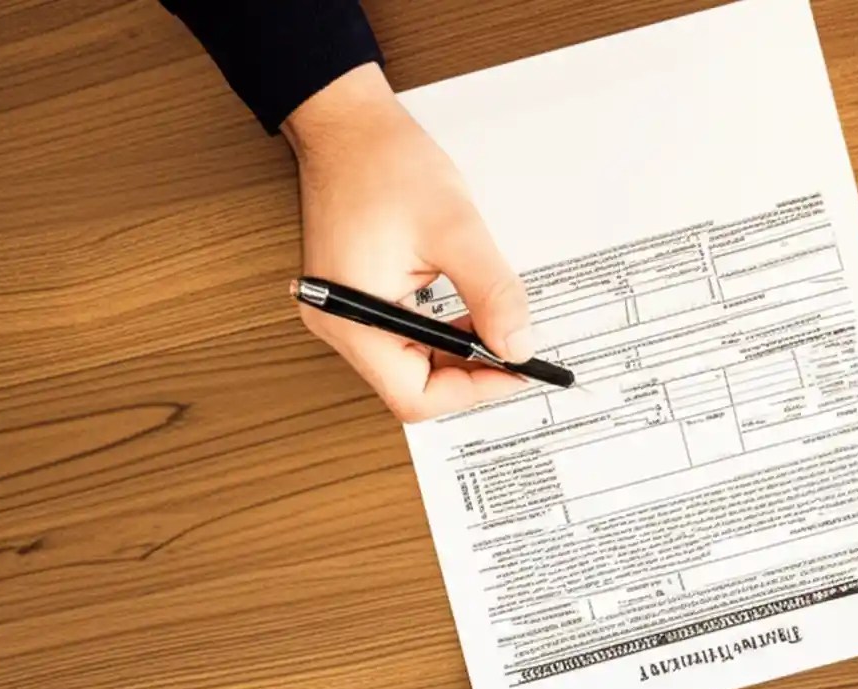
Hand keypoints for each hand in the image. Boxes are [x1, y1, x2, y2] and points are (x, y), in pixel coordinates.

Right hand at [284, 63, 533, 420]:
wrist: (347, 124)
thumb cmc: (384, 164)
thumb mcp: (455, 230)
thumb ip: (491, 293)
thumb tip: (519, 345)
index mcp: (353, 317)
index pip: (414, 395)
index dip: (472, 390)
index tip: (517, 370)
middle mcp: (339, 323)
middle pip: (411, 385)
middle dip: (469, 373)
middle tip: (517, 352)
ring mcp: (343, 311)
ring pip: (410, 363)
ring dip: (457, 352)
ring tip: (498, 329)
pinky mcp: (354, 296)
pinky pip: (403, 335)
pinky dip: (441, 332)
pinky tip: (468, 314)